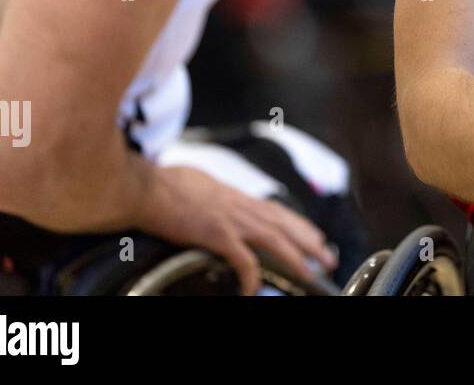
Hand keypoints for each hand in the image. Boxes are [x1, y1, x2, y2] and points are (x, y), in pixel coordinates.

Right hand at [138, 165, 337, 294]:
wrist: (146, 187)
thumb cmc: (165, 184)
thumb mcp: (201, 183)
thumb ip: (215, 195)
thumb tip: (215, 198)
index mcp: (236, 196)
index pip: (277, 211)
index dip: (299, 224)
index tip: (315, 236)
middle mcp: (241, 206)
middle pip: (285, 225)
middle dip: (310, 242)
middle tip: (328, 258)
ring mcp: (232, 220)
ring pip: (276, 241)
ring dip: (297, 257)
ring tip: (312, 273)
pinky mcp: (218, 235)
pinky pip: (244, 261)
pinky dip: (252, 277)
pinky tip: (253, 291)